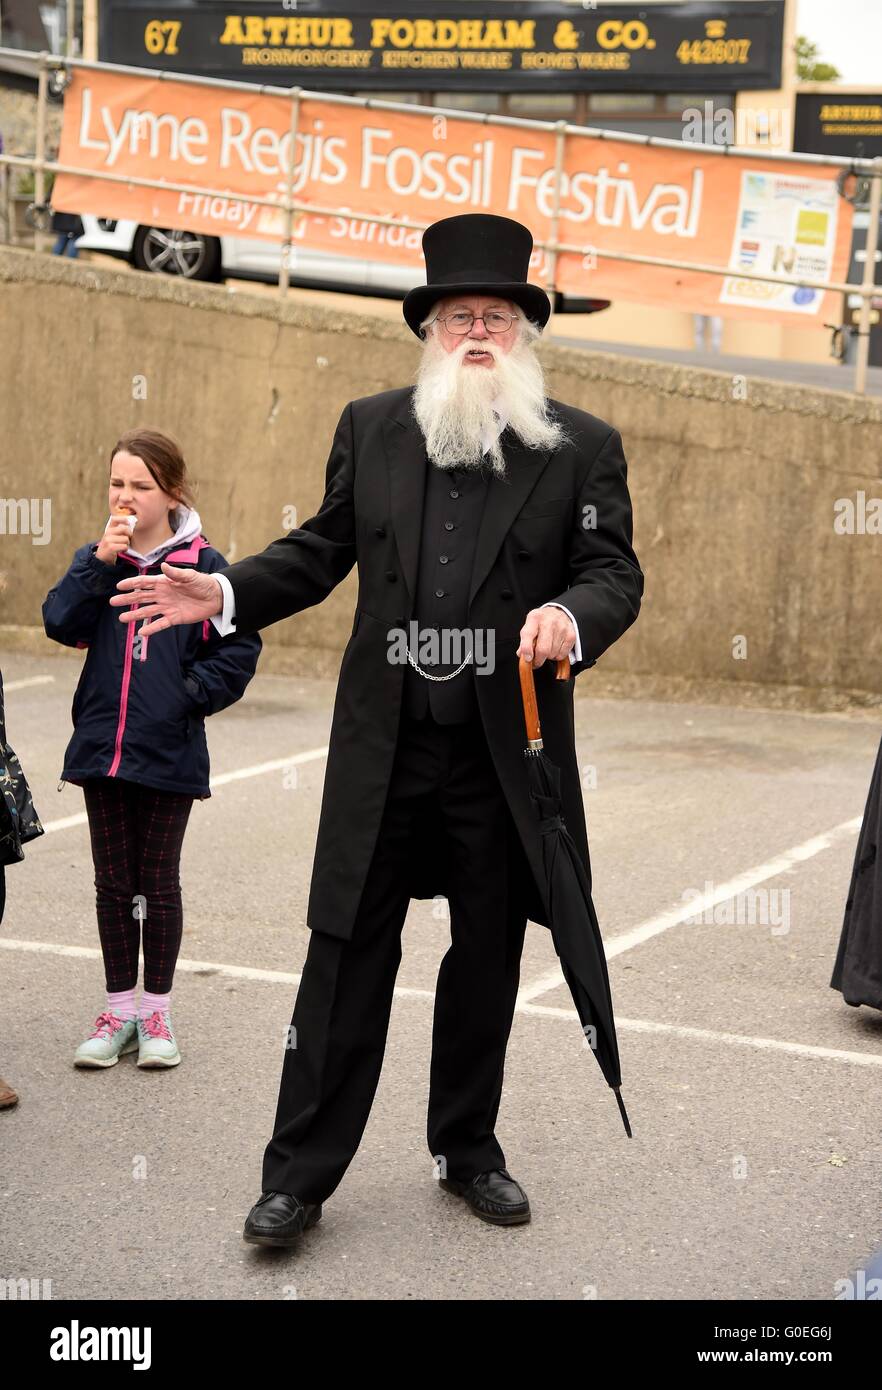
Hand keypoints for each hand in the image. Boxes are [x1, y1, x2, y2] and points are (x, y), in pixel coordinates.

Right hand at [95, 516, 133, 565]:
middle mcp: (107, 532)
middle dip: (129, 534)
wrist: (102, 558)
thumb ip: (120, 530)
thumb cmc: (111, 546)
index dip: (123, 519)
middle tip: (127, 539)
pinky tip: (120, 550)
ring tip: (121, 546)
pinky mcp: (110, 547)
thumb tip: (131, 524)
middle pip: (124, 529)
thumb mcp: (113, 536)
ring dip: (127, 544)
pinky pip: (124, 546)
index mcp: (109, 528)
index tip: (128, 523)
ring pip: (126, 539)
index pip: (114, 519)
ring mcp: (108, 540)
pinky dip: (125, 549)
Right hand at [109, 563, 223, 635]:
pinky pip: (160, 623)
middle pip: (141, 597)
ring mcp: (167, 607)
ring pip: (147, 611)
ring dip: (134, 615)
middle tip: (113, 602)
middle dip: (127, 599)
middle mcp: (162, 595)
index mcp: (164, 582)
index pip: (144, 582)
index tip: (119, 586)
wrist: (215, 597)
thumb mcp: (190, 576)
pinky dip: (151, 628)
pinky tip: (141, 632)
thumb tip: (163, 566)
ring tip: (122, 619)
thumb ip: (176, 573)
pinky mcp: (174, 618)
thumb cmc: (202, 583)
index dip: (131, 584)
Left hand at [517, 607, 576, 667]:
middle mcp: (549, 621)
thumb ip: (524, 641)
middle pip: (543, 649)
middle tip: (536, 662)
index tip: (528, 659)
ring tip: (547, 649)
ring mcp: (562, 627)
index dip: (527, 649)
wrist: (559, 612)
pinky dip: (557, 656)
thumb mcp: (529, 627)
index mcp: (534, 618)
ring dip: (548, 657)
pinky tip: (555, 648)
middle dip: (538, 660)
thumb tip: (522, 655)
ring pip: (553, 654)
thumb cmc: (541, 623)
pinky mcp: (571, 635)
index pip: (528, 635)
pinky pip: (562, 655)